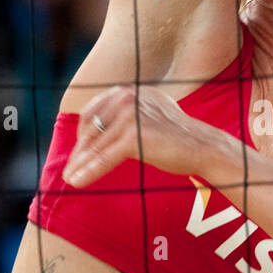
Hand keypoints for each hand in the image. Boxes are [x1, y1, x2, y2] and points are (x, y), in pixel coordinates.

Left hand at [63, 84, 216, 186]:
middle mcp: (125, 97)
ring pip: (96, 145)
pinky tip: (78, 181)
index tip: (79, 151)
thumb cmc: (177, 134)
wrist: (202, 146)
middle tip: (70, 169)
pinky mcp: (132, 136)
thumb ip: (126, 115)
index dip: (83, 133)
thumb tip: (99, 128)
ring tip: (69, 179)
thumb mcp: (148, 114)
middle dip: (80, 151)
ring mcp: (128, 115)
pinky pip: (104, 157)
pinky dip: (89, 171)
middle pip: (91, 127)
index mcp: (127, 91)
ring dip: (80, 164)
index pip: (93, 111)